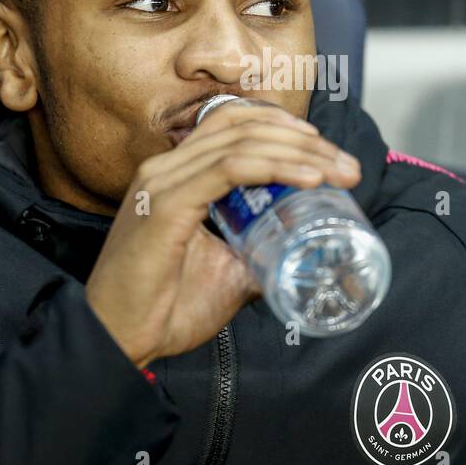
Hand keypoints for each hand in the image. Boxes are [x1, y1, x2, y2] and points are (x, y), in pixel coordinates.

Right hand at [85, 101, 361, 368]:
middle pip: (244, 125)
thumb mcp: (225, 273)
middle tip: (347, 166)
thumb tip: (297, 255)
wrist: (118, 341)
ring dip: (299, 151)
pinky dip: (274, 167)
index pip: (232, 123)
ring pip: (242, 142)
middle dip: (304, 139)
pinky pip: (228, 169)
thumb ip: (255, 256)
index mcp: (176, 175)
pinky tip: (309, 178)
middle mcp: (166, 167)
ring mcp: (163, 181)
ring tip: (338, 171)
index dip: (282, 126)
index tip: (326, 151)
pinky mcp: (165, 204)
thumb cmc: (161, 309)